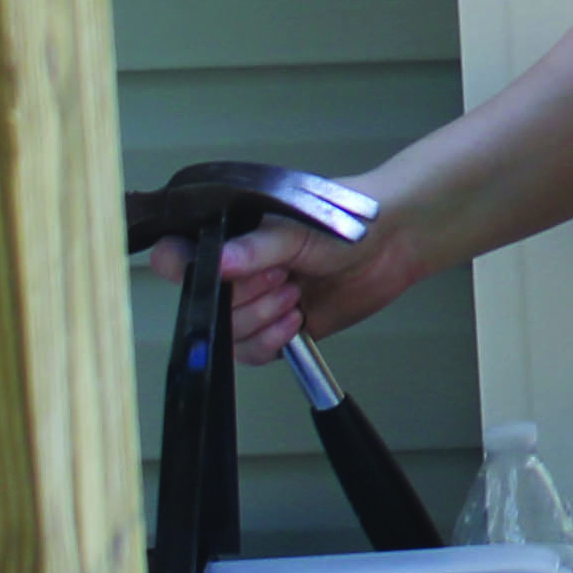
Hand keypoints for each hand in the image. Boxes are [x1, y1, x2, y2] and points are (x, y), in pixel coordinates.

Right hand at [150, 206, 422, 369]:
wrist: (396, 242)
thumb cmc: (348, 220)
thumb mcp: (301, 229)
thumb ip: (259, 247)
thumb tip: (218, 261)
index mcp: (230, 234)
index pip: (175, 255)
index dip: (183, 268)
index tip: (216, 273)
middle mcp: (235, 271)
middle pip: (204, 305)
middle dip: (243, 298)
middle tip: (282, 277)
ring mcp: (255, 301)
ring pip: (227, 334)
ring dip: (260, 320)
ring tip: (295, 295)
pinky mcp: (277, 328)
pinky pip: (251, 352)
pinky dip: (271, 341)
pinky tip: (298, 320)